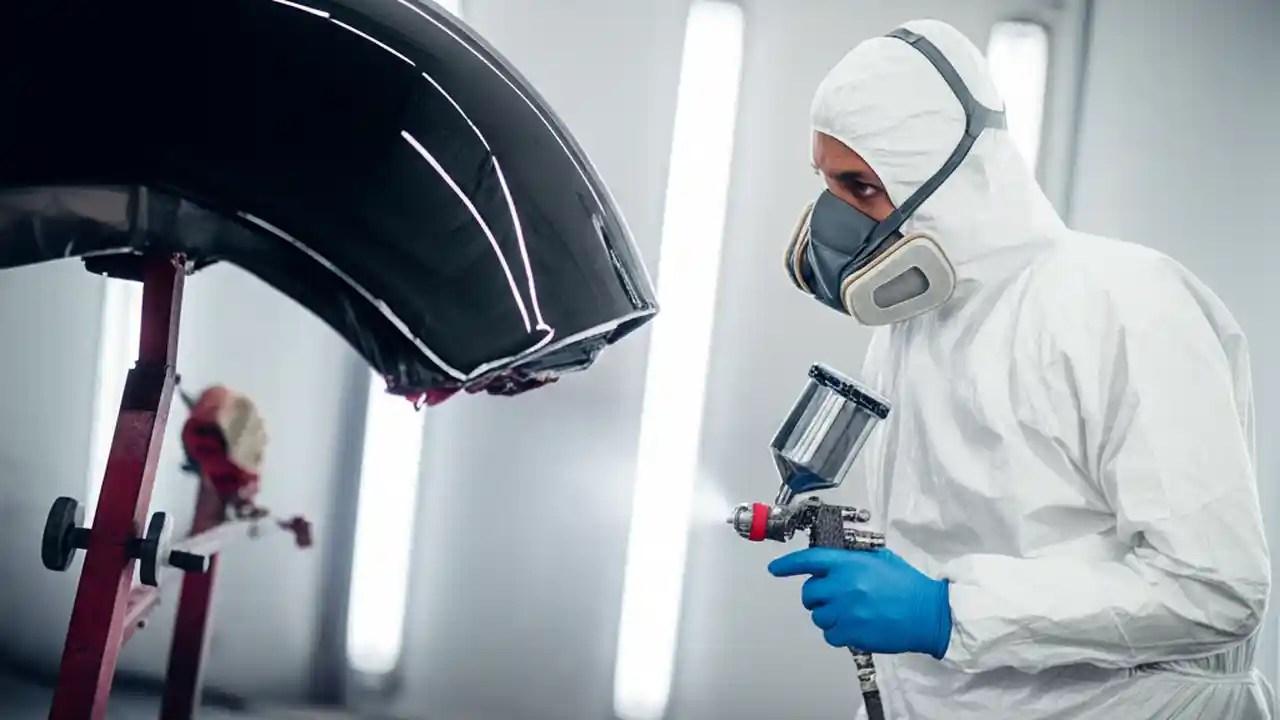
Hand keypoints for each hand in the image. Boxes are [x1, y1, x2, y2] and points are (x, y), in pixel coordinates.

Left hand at [768, 547, 951, 658]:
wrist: (928, 614)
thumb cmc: (908, 585)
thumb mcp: (882, 559)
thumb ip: (855, 556)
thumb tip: (835, 558)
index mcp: (850, 564)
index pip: (809, 560)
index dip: (788, 564)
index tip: (775, 568)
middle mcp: (843, 586)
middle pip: (809, 593)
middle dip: (815, 595)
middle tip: (831, 596)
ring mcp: (846, 612)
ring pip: (817, 616)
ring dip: (827, 615)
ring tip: (849, 612)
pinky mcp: (852, 633)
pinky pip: (829, 635)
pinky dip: (837, 633)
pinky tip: (853, 626)